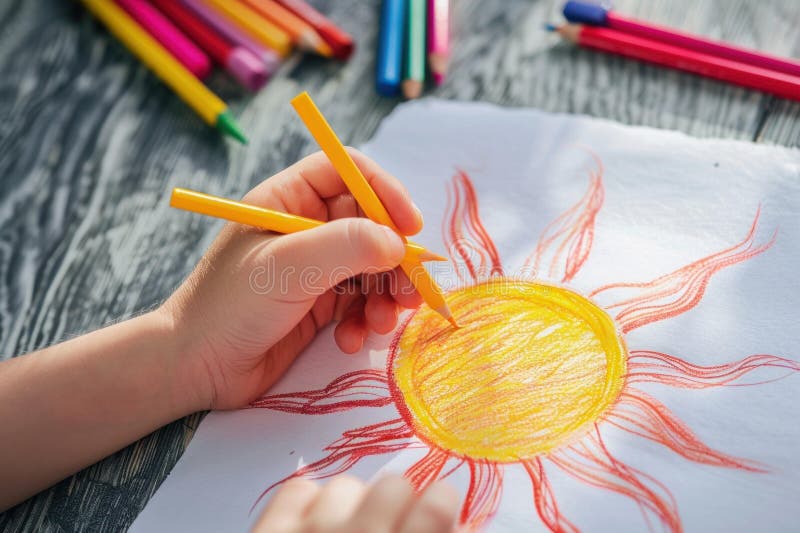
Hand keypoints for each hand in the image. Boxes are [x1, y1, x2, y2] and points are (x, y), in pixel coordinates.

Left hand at [161, 150, 423, 409]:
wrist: (196, 368)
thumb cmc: (229, 306)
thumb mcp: (287, 266)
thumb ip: (346, 246)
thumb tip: (399, 241)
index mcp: (289, 200)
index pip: (349, 172)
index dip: (384, 192)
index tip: (411, 226)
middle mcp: (306, 228)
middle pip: (371, 224)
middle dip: (395, 257)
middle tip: (410, 289)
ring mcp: (315, 267)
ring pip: (373, 267)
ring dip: (386, 294)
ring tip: (381, 322)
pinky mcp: (320, 304)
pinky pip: (361, 302)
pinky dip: (365, 321)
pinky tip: (350, 340)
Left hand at [252, 475, 459, 532]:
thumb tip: (465, 521)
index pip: (439, 503)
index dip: (441, 504)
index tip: (437, 508)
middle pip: (392, 484)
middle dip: (393, 503)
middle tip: (386, 527)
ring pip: (345, 484)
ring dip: (349, 505)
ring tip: (345, 532)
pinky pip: (299, 490)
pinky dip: (307, 504)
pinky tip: (312, 526)